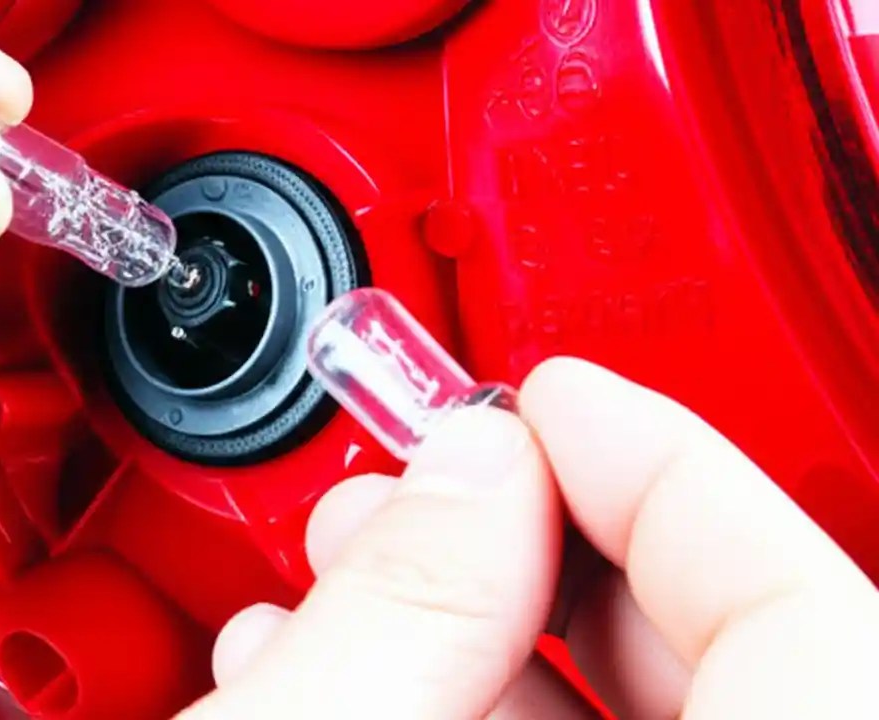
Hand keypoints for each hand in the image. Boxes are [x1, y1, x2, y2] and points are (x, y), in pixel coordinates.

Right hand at [183, 358, 878, 717]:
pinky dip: (461, 709)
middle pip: (733, 657)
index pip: (811, 621)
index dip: (679, 474)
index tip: (560, 401)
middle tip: (444, 483)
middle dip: (559, 541)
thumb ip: (399, 602)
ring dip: (490, 627)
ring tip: (354, 573)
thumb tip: (467, 464)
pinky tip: (350, 675)